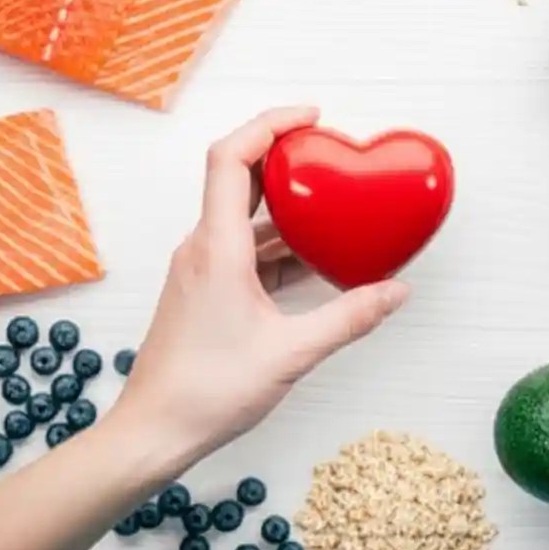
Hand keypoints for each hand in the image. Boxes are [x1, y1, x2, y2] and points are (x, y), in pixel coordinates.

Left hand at [114, 106, 410, 457]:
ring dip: (285, 209)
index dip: (269, 124)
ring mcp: (200, 269)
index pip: (231, 158)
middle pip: (237, 178)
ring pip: (243, 218)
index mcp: (217, 248)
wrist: (153, 431)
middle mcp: (202, 248)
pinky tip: (312, 263)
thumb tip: (395, 291)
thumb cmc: (207, 393)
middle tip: (330, 154)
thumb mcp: (292, 353)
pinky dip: (277, 246)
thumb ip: (349, 317)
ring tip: (333, 208)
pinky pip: (241, 250)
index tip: (310, 117)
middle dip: (284, 159)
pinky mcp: (203, 291)